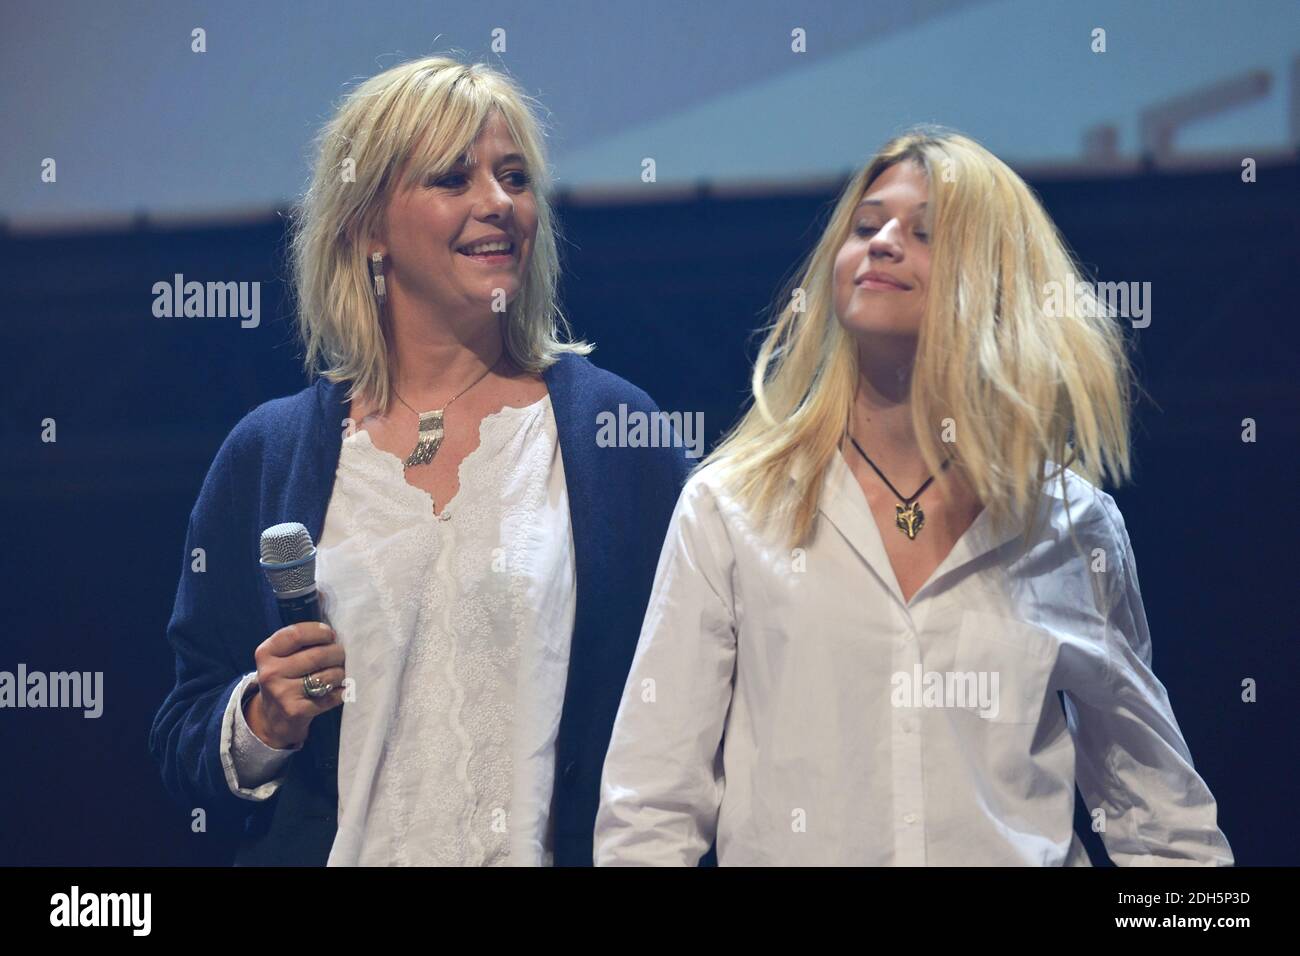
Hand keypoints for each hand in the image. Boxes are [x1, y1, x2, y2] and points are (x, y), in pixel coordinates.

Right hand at [243, 622, 344, 749]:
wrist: (272, 718)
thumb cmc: (284, 678)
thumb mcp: (280, 657)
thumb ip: (300, 642)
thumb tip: (333, 635)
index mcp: (266, 653)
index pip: (297, 634)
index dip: (320, 632)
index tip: (330, 635)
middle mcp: (271, 672)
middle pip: (318, 655)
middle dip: (337, 653)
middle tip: (341, 656)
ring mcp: (282, 693)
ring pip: (328, 675)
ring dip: (341, 673)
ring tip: (338, 674)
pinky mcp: (296, 711)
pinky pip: (332, 696)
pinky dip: (341, 692)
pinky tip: (338, 690)